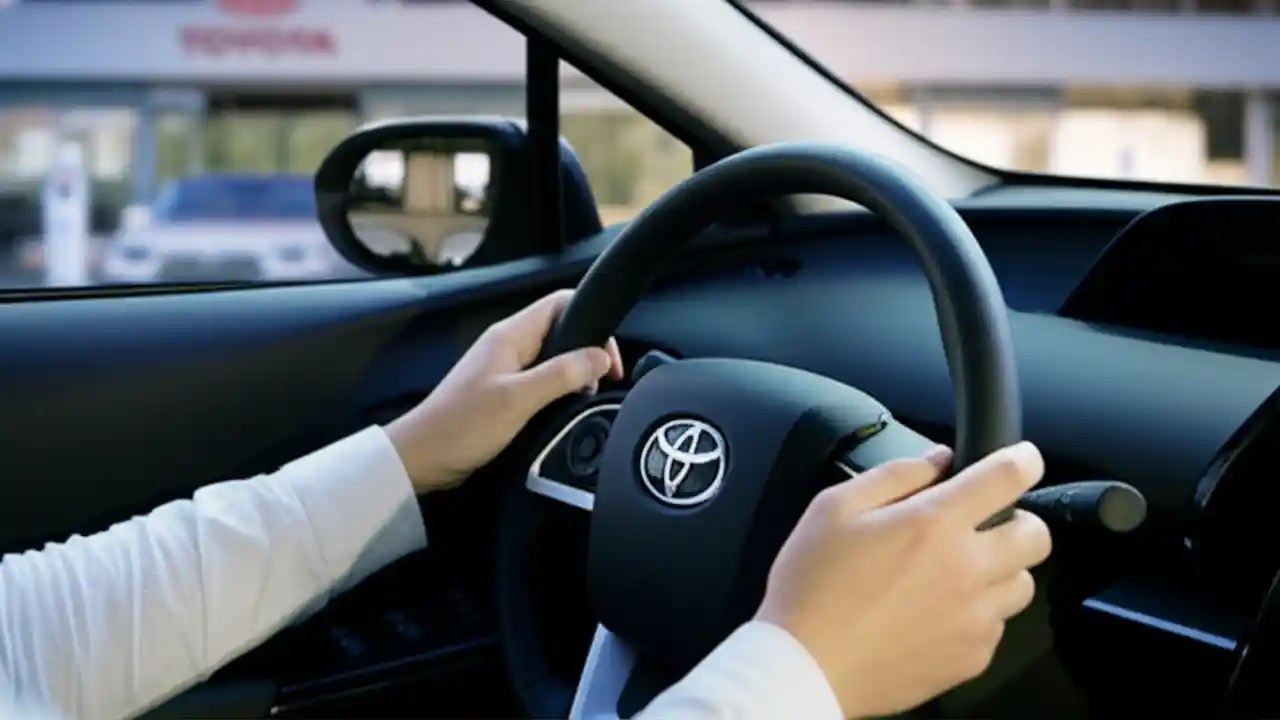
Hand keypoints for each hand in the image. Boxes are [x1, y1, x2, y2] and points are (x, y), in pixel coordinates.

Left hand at [386, 290, 623, 492]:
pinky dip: (556, 389)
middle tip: (602, 382)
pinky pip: (539, 380)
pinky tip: (563, 409)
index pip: (560, 303)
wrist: (422, 457)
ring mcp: (503, 368)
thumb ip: (562, 374)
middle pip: (560, 330)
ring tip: (585, 397)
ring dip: (573, 373)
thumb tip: (601, 356)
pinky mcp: (501, 391)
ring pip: (551, 357)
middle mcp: (507, 344)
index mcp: (510, 335)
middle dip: (587, 351)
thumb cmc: (465, 425)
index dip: (592, 320)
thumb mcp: (519, 398)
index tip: (609, 358)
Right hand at [754, 442, 1051, 718]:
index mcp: (935, 523)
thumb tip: (939, 460)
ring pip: (1022, 584)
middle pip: (1037, 536)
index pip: (1007, 478)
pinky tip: (938, 613)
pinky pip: (997, 627)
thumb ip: (894, 475)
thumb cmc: (811, 583)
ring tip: (959, 574)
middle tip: (984, 525)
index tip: (1023, 459)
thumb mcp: (834, 508)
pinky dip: (979, 614)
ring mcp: (975, 619)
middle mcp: (968, 569)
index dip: (1023, 460)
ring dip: (1001, 570)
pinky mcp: (971, 658)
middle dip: (1018, 521)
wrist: (804, 667)